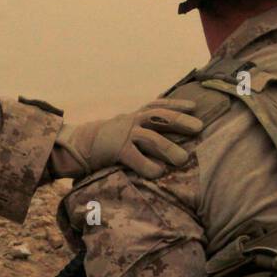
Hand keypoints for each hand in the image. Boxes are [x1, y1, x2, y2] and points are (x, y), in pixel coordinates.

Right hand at [48, 98, 201, 179]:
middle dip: (180, 121)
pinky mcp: (116, 150)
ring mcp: (124, 134)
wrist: (77, 145)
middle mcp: (131, 121)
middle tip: (198, 128)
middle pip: (160, 117)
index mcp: (135, 115)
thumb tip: (168, 136)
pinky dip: (148, 166)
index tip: (193, 107)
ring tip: (183, 159)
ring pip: (150, 138)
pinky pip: (135, 158)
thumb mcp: (125, 128)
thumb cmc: (106, 140)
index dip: (176, 104)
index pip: (158, 105)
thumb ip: (142, 129)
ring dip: (168, 148)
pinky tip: (159, 172)